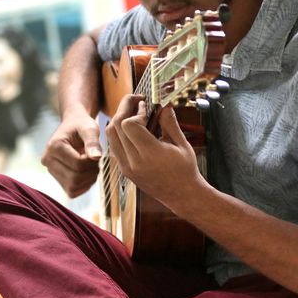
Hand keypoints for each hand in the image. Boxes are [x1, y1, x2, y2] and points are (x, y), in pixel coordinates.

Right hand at [41, 105, 101, 197]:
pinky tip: (87, 171)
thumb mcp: (90, 128)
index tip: (96, 151)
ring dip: (88, 179)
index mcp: (54, 146)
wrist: (74, 126)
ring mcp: (50, 171)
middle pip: (74, 179)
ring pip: (73, 187)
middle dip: (91, 172)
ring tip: (91, 163)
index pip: (78, 164)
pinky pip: (72, 191)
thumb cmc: (82, 125)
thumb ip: (93, 142)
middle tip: (95, 159)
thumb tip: (96, 157)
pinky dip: (84, 184)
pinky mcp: (56, 179)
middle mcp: (47, 160)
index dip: (92, 161)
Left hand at [105, 94, 201, 209]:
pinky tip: (133, 128)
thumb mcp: (182, 144)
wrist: (182, 196)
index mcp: (150, 155)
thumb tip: (163, 104)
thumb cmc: (185, 170)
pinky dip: (120, 133)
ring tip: (133, 112)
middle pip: (115, 127)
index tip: (147, 105)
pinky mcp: (124, 170)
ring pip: (111, 136)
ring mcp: (127, 168)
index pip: (129, 124)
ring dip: (119, 120)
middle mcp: (134, 162)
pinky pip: (114, 146)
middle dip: (124, 109)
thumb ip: (170, 122)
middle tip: (136, 101)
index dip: (136, 110)